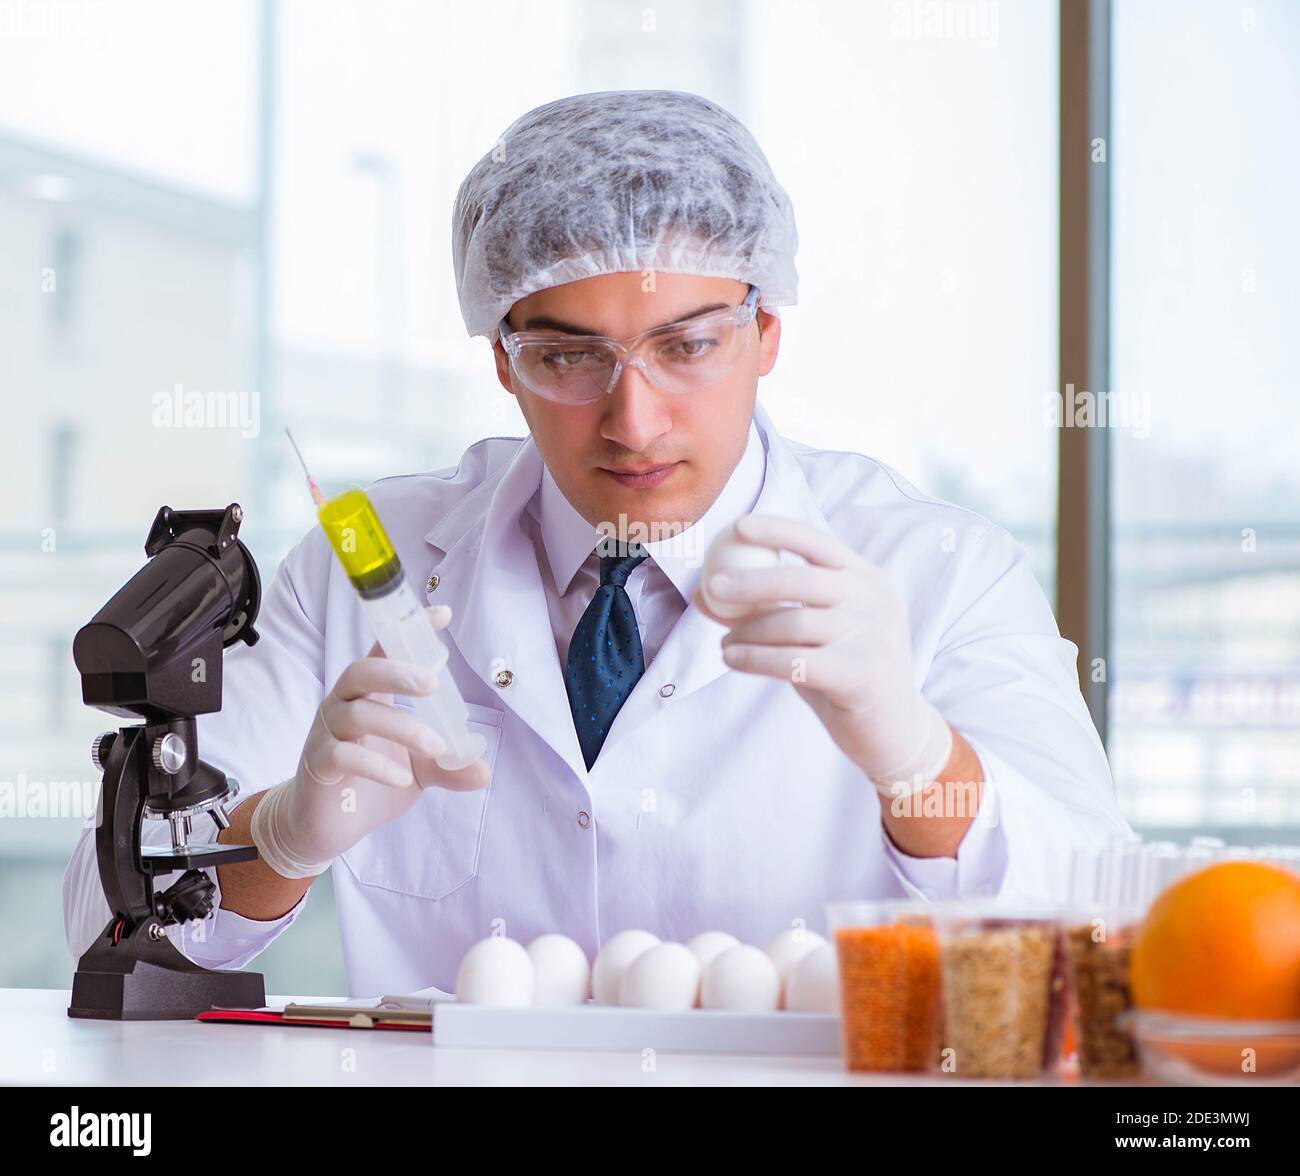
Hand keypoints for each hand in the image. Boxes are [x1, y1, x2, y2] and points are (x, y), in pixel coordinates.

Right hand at [250, 604, 488, 877]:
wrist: (326, 826)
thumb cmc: (369, 782)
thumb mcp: (418, 771)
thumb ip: (448, 766)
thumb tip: (484, 770)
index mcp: (369, 696)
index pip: (384, 652)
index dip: (410, 631)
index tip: (442, 613)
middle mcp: (343, 706)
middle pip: (361, 672)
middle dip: (396, 672)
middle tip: (433, 682)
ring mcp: (326, 734)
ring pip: (357, 715)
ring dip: (401, 727)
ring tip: (436, 747)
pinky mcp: (317, 764)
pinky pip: (342, 755)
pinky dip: (376, 765)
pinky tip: (401, 778)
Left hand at [692, 514, 951, 791]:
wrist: (894, 729)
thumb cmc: (844, 673)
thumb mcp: (817, 633)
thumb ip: (772, 609)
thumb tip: (707, 592)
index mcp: (868, 579)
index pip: (820, 543)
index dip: (779, 530)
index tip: (739, 525)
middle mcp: (876, 601)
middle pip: (803, 580)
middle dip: (752, 580)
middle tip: (715, 586)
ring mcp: (874, 636)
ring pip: (793, 623)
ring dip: (748, 632)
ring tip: (726, 644)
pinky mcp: (862, 674)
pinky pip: (794, 661)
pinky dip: (755, 658)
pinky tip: (732, 659)